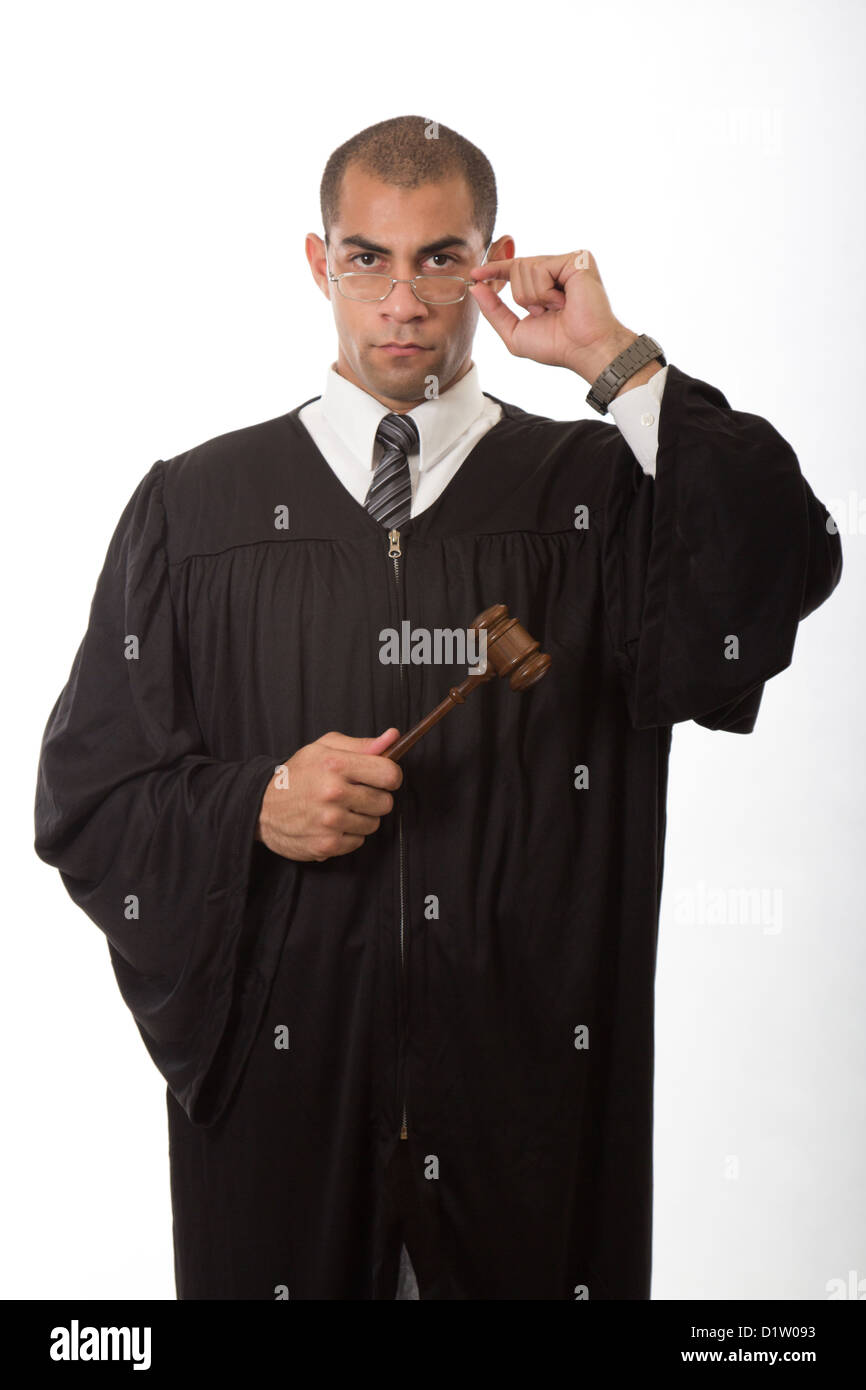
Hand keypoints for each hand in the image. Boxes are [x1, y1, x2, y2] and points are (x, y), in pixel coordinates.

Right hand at [256, 728, 402, 861]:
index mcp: (335, 764)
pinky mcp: (327, 845)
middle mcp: (333, 793)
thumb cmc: (296, 775)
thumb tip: (393, 737)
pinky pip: (358, 841)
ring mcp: (330, 822)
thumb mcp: (323, 748)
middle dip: (375, 798)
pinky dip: (349, 834)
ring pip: (374, 824)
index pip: (389, 774)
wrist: (260, 807)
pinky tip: (332, 824)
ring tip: (340, 809)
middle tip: (355, 794)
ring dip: (362, 817)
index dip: (390, 776)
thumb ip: (361, 745)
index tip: (382, 778)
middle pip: (385, 802)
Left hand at [468, 250, 635, 381]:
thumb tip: (474, 287)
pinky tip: (563, 301)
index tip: (475, 274)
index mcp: (546, 283)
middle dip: (523, 297)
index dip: (494, 269)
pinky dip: (545, 291)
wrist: (585, 349)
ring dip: (535, 297)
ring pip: (525, 267)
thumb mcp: (515, 332)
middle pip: (517, 267)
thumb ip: (494, 310)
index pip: (515, 269)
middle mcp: (558, 268)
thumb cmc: (557, 345)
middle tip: (546, 312)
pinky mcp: (578, 258)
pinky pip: (541, 267)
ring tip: (558, 308)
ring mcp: (568, 261)